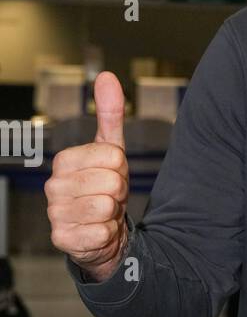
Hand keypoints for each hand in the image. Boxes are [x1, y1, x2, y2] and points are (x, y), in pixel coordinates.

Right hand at [46, 72, 129, 280]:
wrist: (100, 232)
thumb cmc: (104, 187)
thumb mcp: (110, 150)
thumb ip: (109, 114)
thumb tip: (107, 77)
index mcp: (64, 161)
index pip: (114, 156)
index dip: (121, 168)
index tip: (112, 173)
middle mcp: (54, 186)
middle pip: (112, 181)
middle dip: (119, 191)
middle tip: (110, 196)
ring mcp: (56, 213)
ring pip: (106, 207)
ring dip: (113, 213)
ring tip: (104, 212)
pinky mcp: (63, 239)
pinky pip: (101, 232)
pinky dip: (107, 233)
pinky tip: (98, 231)